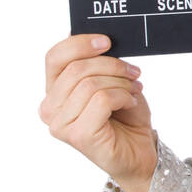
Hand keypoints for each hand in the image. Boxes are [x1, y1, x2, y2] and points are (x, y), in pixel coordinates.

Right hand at [40, 34, 156, 191]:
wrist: (140, 154)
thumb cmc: (125, 118)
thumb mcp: (111, 83)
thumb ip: (97, 64)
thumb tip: (96, 37)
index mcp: (54, 93)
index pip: (54, 58)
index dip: (79, 43)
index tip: (106, 41)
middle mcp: (50, 110)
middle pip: (76, 68)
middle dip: (112, 65)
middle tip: (134, 72)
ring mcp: (61, 125)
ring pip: (90, 84)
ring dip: (121, 82)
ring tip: (134, 89)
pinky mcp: (78, 135)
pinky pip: (101, 100)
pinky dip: (123, 96)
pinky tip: (130, 103)